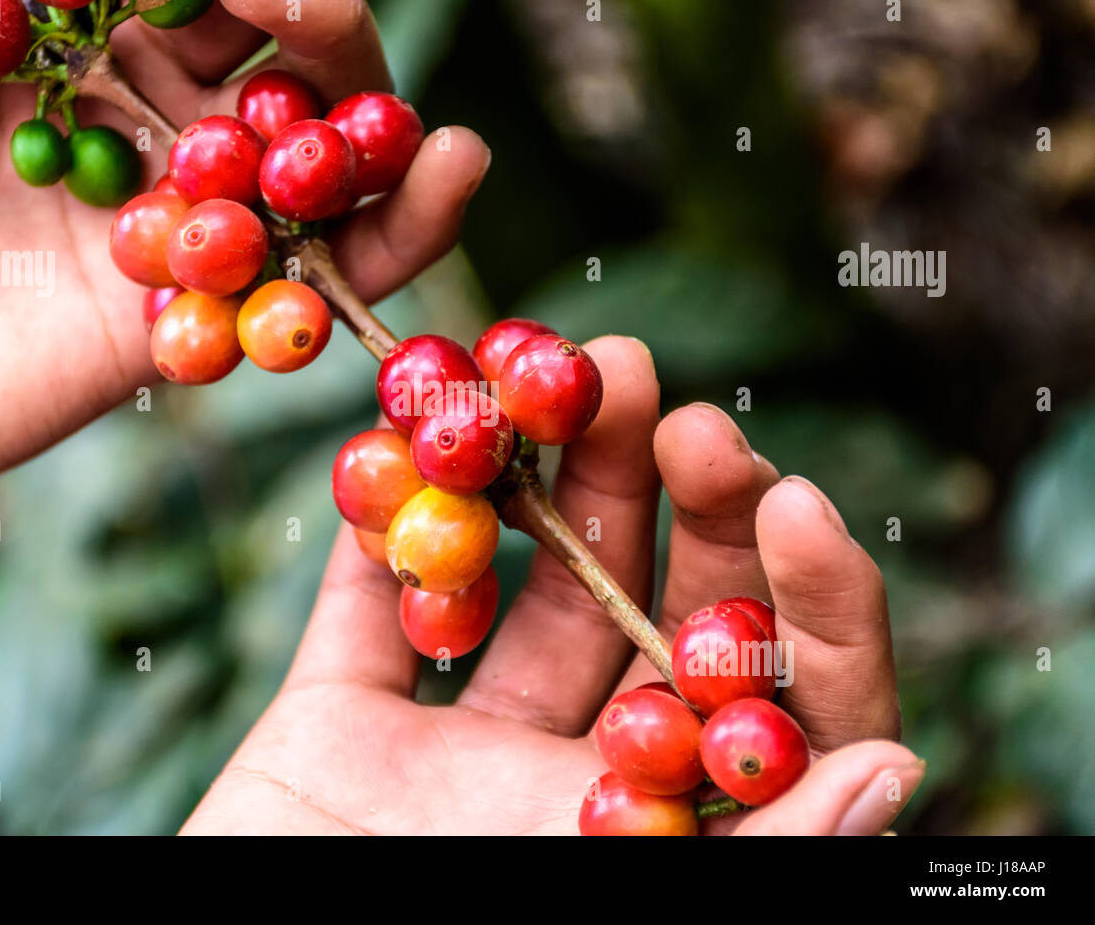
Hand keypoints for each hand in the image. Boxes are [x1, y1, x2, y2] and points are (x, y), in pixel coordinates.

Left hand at [0, 0, 487, 831]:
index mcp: (80, 35)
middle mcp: (150, 118)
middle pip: (279, 45)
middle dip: (309, 7)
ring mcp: (184, 218)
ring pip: (319, 149)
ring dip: (369, 108)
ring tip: (360, 75)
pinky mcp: (201, 312)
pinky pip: (321, 271)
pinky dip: (400, 227)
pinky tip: (452, 167)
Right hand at [184, 337, 920, 834]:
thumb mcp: (616, 905)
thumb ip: (758, 852)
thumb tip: (897, 767)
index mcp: (655, 827)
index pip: (766, 698)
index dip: (796, 593)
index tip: (787, 500)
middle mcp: (569, 777)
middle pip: (644, 611)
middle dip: (661, 487)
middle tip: (645, 383)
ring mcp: (452, 749)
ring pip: (517, 587)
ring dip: (533, 473)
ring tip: (551, 366)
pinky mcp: (340, 726)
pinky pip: (363, 609)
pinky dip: (370, 524)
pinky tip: (392, 438)